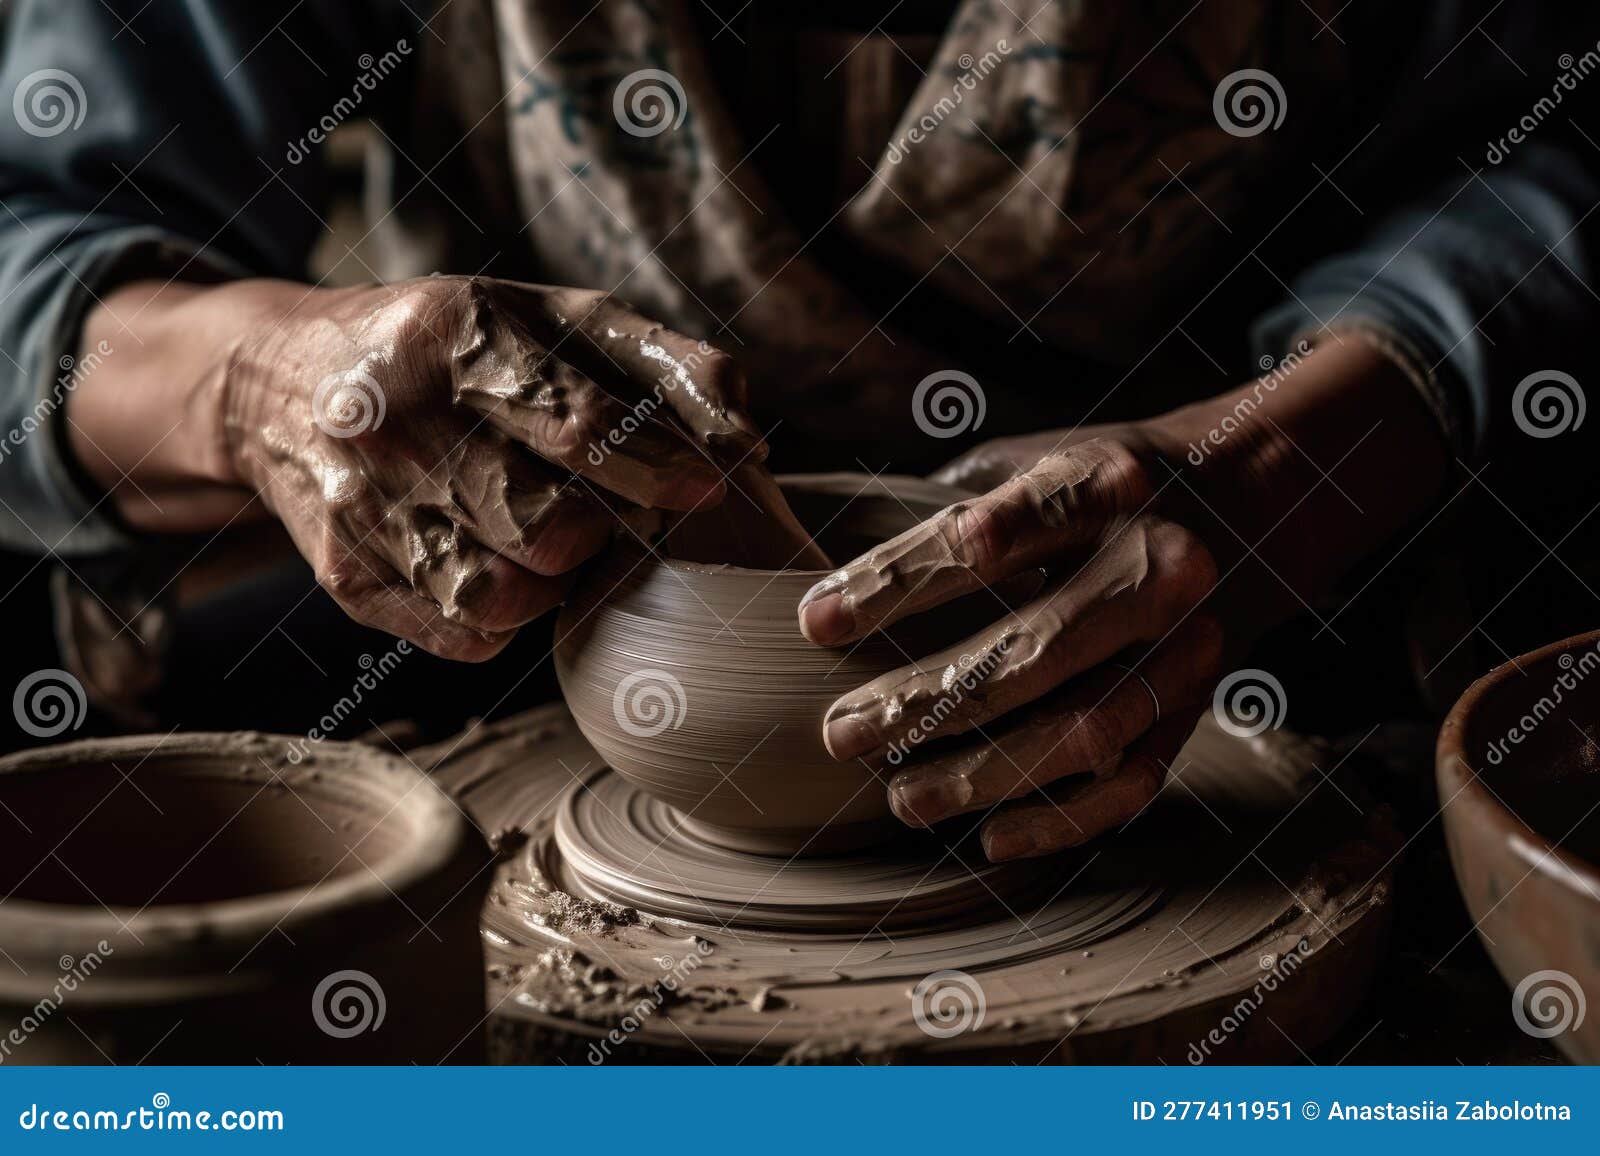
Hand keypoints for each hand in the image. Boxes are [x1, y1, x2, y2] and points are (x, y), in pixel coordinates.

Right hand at [217, 276, 757, 659]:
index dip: (656, 467)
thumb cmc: (454, 347)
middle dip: (599, 528)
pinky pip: (462, 636)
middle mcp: (393, 423)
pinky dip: (505, 616)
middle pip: (544, 528)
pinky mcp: (344, 577)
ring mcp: (361, 508)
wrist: (281, 381)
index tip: (706, 488)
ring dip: (552, 579)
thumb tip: (747, 435)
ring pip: (503, 597)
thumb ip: (662, 362)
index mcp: (452, 338)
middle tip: (604, 508)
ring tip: (549, 534)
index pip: (575, 425)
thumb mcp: (553, 318)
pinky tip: (502, 563)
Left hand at [799, 434, 1221, 859]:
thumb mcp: (1047, 454)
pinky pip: (1134, 781)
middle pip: (1028, 652)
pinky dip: (1062, 820)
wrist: (1260, 494)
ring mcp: (1190, 643)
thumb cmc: (1113, 483)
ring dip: (982, 776)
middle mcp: (1159, 564)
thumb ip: (964, 501)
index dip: (893, 585)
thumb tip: (853, 572)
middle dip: (922, 703)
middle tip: (842, 733)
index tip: (816, 625)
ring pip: (1082, 732)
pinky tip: (991, 836)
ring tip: (899, 796)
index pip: (984, 541)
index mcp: (1105, 483)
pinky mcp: (1201, 702)